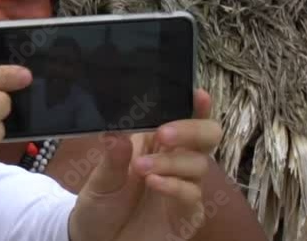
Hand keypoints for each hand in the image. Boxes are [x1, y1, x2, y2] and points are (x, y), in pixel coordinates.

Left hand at [68, 89, 222, 240]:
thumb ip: (111, 159)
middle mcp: (175, 162)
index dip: (195, 105)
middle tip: (164, 134)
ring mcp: (184, 187)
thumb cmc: (101, 205)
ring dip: (170, 162)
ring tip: (141, 168)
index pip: (181, 118)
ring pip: (198, 164)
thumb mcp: (100, 180)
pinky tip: (154, 182)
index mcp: (154, 144)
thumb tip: (118, 134)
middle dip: (191, 130)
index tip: (197, 93)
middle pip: (206, 137)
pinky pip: (191, 194)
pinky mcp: (187, 213)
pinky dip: (174, 186)